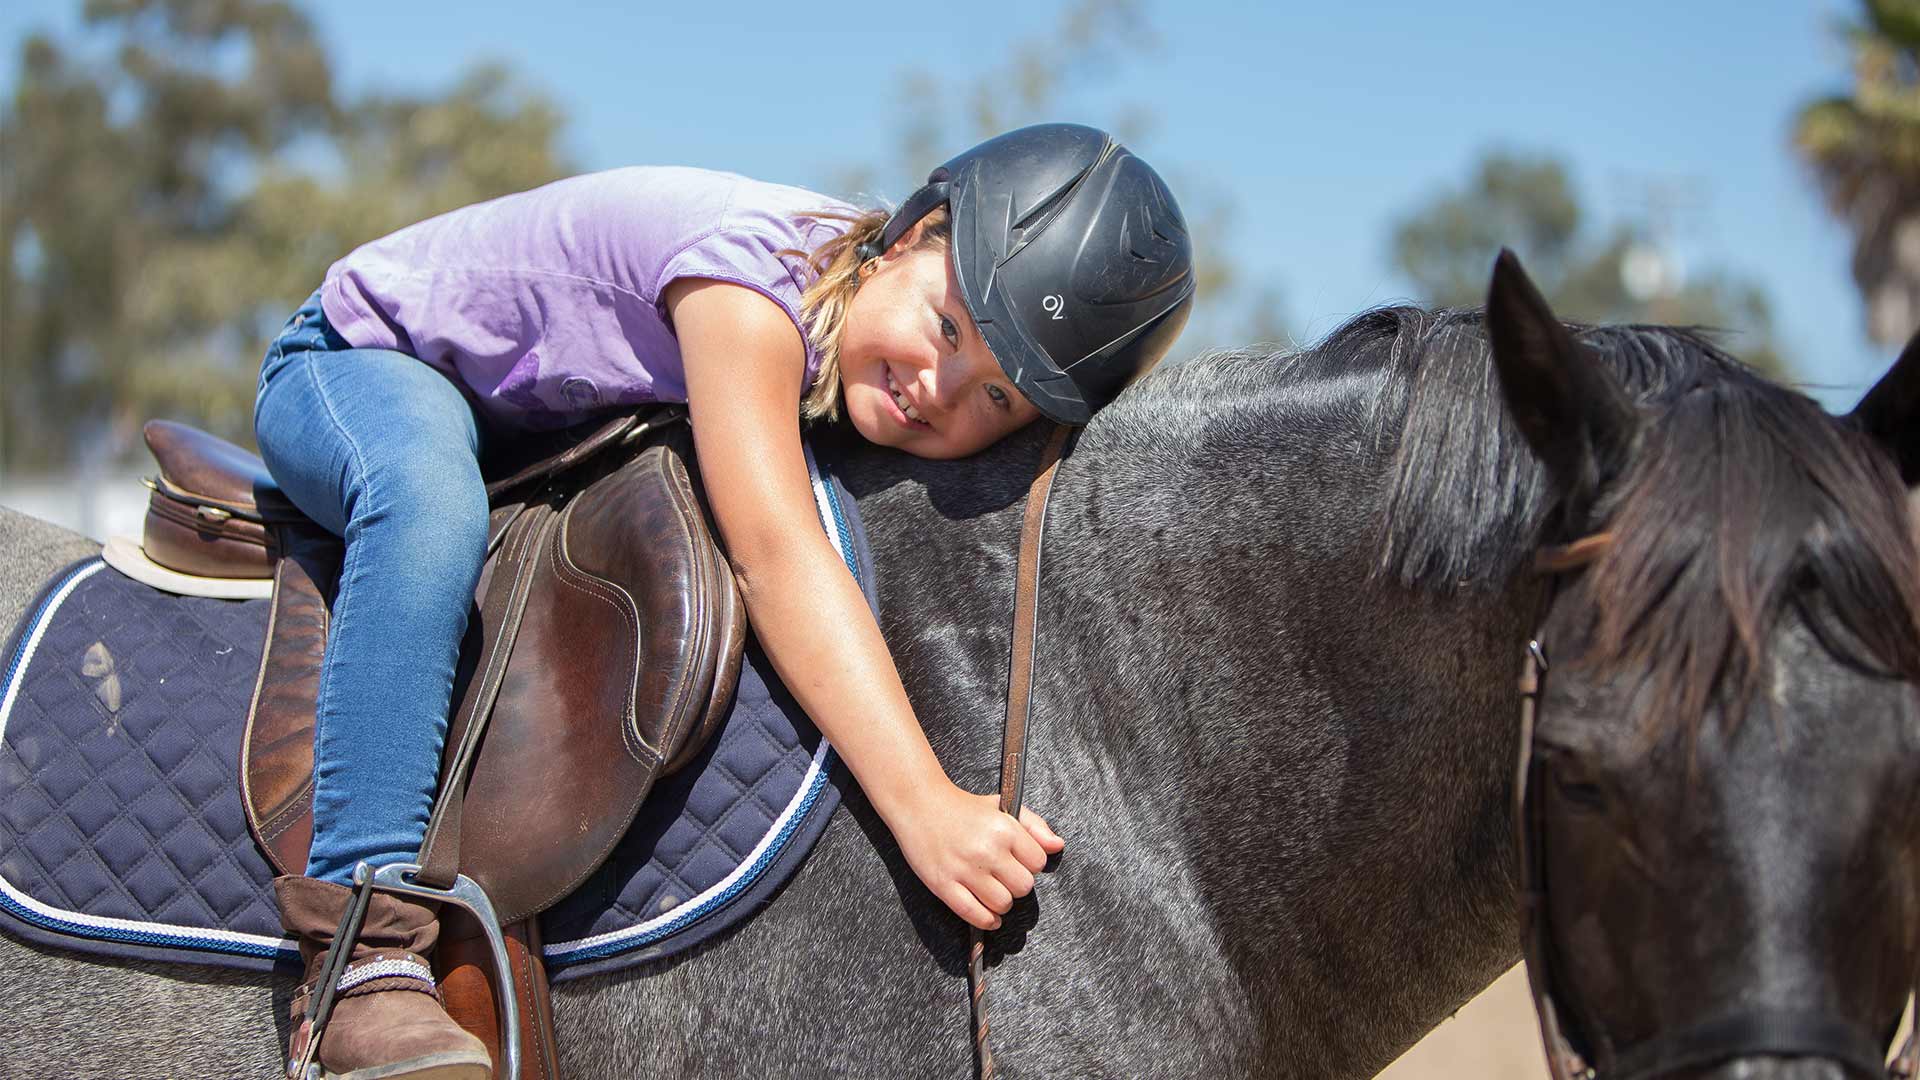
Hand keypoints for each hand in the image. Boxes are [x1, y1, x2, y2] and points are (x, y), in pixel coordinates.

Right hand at [884, 783, 1066, 930]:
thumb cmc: (963, 807)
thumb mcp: (1002, 807)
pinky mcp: (944, 885)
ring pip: (1003, 904)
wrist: (919, 804)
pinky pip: (975, 915)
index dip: (1030, 864)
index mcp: (1004, 829)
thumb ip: (1034, 825)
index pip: (1038, 863)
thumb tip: (1057, 846)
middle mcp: (987, 850)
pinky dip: (987, 921)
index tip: (1017, 862)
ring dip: (1002, 903)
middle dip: (1016, 885)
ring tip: (993, 892)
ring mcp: (965, 869)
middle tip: (1003, 877)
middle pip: (1023, 887)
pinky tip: (989, 916)